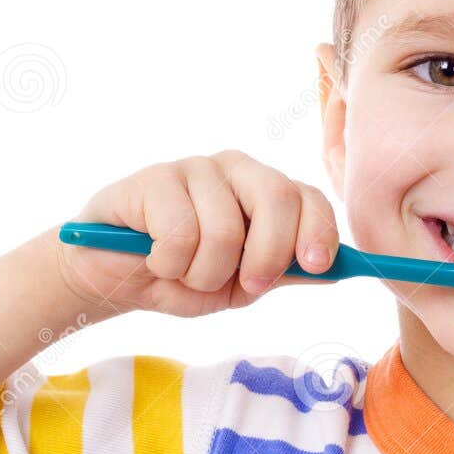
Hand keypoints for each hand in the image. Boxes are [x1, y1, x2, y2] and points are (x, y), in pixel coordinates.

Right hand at [54, 151, 339, 317]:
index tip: (314, 266)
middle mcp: (237, 170)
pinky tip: (154, 259)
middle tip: (244, 286)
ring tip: (183, 272)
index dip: (318, 231)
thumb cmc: (184, 276)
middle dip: (267, 256)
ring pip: (225, 229)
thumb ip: (286, 272)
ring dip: (204, 273)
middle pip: (276, 198)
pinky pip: (179, 234)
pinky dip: (168, 265)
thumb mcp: (243, 284)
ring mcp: (195, 168)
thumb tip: (338, 269)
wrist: (115, 278)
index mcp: (266, 191)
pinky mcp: (153, 178)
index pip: (309, 198)